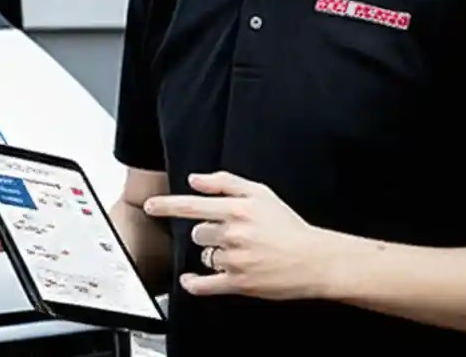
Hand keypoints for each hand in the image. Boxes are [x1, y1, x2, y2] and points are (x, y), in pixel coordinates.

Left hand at [144, 171, 341, 300]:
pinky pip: (204, 285)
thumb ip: (225, 183)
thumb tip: (195, 180)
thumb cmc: (288, 226)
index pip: (192, 206)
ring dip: (214, 255)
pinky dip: (194, 284)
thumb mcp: (260, 194)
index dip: (167, 206)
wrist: (314, 260)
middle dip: (208, 234)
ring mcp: (235, 260)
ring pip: (205, 256)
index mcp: (237, 210)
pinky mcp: (238, 283)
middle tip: (231, 236)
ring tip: (240, 253)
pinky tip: (190, 280)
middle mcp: (233, 234)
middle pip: (198, 234)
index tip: (151, 207)